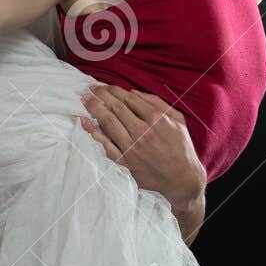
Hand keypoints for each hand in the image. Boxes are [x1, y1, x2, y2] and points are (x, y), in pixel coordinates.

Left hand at [78, 83, 204, 216]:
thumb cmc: (181, 148)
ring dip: (94, 108)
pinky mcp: (125, 163)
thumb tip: (134, 93)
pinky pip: (105, 146)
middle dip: (101, 95)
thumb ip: (158, 104)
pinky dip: (93, 133)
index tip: (105, 86)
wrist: (182, 179)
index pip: (129, 99)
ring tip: (84, 99)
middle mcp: (142, 132)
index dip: (114, 90)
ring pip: (108, 123)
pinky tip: (84, 122)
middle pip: (116, 108)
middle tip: (90, 88)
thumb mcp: (178, 120)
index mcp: (156, 120)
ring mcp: (132, 148)